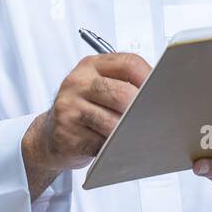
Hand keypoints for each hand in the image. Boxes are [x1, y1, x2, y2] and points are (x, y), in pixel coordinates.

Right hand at [26, 52, 150, 171]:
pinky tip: (115, 148)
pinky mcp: (65, 133)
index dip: (150, 77)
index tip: (163, 91)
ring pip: (113, 123)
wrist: (47, 135)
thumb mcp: (98, 88)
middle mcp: (77, 82)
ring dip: (129, 133)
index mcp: (90, 65)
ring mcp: (69, 107)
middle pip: (123, 93)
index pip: (128, 63)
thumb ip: (124, 84)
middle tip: (155, 120)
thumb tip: (160, 94)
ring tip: (138, 136)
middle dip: (142, 110)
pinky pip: (100, 144)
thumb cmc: (83, 110)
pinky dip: (113, 149)